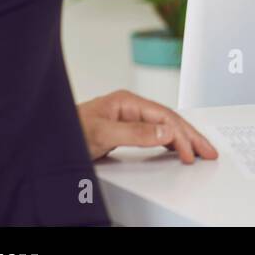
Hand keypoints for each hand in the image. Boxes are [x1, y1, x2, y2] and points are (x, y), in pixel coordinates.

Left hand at [76, 89, 218, 163]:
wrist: (45, 140)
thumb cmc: (66, 132)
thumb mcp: (102, 133)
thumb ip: (135, 133)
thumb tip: (166, 132)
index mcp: (127, 102)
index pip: (165, 118)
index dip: (182, 136)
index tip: (191, 152)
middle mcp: (130, 108)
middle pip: (169, 120)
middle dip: (191, 136)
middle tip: (209, 151)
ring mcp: (128, 118)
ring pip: (164, 127)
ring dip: (183, 139)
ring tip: (200, 151)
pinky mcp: (124, 131)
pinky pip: (154, 134)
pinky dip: (169, 142)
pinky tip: (176, 149)